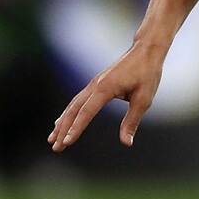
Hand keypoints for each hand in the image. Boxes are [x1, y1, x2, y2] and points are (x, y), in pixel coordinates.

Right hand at [48, 41, 165, 151]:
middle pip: (74, 110)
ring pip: (73, 105)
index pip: (86, 112)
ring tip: (52, 139)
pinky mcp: (96, 84)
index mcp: (105, 88)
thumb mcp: (144, 100)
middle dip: (63, 130)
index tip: (67, 142)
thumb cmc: (147, 74)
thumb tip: (126, 143)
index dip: (76, 129)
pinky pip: (78, 101)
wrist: (145, 50)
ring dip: (62, 123)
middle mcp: (95, 85)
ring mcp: (94, 83)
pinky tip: (61, 121)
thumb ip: (132, 121)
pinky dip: (68, 113)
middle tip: (55, 147)